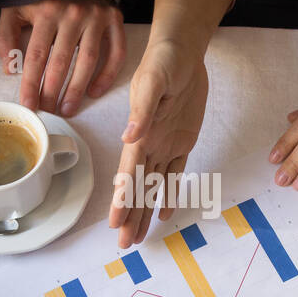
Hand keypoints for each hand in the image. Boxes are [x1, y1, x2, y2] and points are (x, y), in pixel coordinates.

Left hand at [0, 0, 125, 116]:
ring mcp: (96, 16)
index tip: (28, 105)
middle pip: (61, 61)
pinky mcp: (115, 19)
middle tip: (48, 112)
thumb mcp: (17, 7)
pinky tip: (95, 91)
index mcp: (46, 10)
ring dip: (77, 89)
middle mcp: (72, 13)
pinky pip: (115, 52)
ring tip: (68, 109)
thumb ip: (7, 35)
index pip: (36, 55)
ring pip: (88, 60)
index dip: (31, 83)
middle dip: (53, 91)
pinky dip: (107, 74)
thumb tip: (9, 68)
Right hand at [109, 38, 208, 247]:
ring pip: (154, 186)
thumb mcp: (154, 80)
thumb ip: (143, 108)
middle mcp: (148, 143)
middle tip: (124, 245)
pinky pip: (174, 173)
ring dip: (144, 211)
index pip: (129, 174)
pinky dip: (169, 194)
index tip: (115, 222)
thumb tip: (130, 136)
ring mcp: (164, 144)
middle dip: (131, 216)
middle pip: (138, 188)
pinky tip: (163, 213)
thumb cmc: (164, 61)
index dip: (123, 199)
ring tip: (138, 237)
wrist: (182, 51)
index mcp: (139, 133)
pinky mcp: (182, 141)